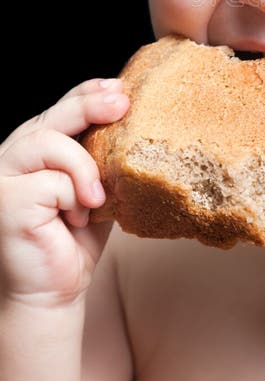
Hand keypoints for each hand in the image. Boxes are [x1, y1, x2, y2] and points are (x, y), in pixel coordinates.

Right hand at [0, 79, 128, 308]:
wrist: (53, 292)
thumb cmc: (75, 239)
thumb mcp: (96, 187)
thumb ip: (102, 156)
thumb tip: (134, 118)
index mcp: (36, 146)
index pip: (62, 107)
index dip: (88, 92)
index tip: (119, 88)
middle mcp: (14, 155)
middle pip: (54, 116)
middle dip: (91, 105)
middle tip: (122, 104)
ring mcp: (4, 176)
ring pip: (50, 142)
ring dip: (83, 167)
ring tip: (97, 198)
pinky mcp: (5, 199)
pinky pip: (51, 181)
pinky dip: (73, 198)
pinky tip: (75, 220)